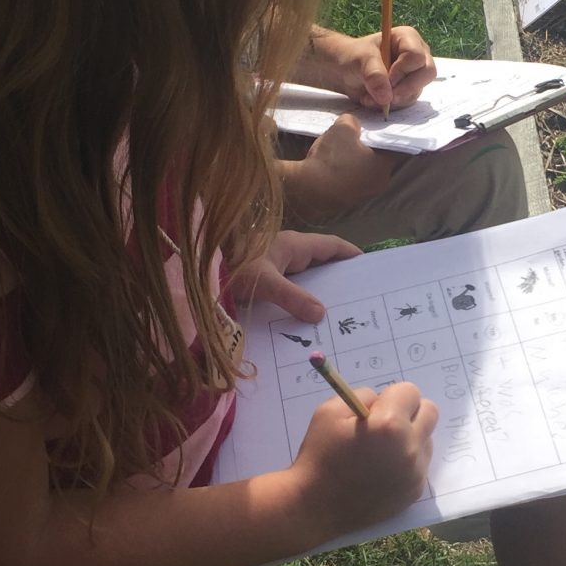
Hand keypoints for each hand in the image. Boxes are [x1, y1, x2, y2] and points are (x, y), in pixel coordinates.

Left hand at [230, 230, 359, 323]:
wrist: (195, 266)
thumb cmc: (231, 266)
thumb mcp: (264, 282)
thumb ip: (292, 297)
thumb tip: (322, 314)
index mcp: (293, 245)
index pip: (332, 245)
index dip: (351, 254)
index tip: (371, 268)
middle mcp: (286, 252)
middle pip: (321, 263)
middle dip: (339, 279)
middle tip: (359, 300)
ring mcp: (273, 264)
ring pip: (304, 278)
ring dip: (318, 292)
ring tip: (336, 316)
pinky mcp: (261, 278)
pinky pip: (289, 288)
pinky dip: (300, 300)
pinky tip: (303, 320)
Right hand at [281, 116, 397, 224]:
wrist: (306, 191)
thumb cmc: (331, 158)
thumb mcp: (342, 129)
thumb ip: (352, 122)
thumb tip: (353, 124)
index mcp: (384, 166)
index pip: (393, 147)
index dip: (384, 135)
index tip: (376, 127)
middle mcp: (379, 184)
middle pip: (378, 160)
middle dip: (368, 148)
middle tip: (356, 136)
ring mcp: (363, 196)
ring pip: (363, 172)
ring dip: (355, 162)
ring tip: (340, 150)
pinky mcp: (347, 202)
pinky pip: (350, 182)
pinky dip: (344, 173)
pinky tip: (330, 166)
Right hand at [292, 380, 438, 536]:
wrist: (316, 507)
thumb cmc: (319, 456)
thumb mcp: (330, 411)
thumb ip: (363, 396)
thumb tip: (382, 400)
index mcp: (390, 425)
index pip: (410, 391)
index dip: (391, 396)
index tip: (375, 409)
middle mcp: (410, 448)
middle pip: (430, 412)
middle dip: (409, 411)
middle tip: (384, 423)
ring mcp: (415, 472)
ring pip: (426, 439)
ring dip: (410, 437)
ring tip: (380, 451)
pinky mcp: (415, 491)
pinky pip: (421, 463)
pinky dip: (407, 461)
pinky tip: (382, 469)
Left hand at [305, 24, 435, 111]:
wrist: (345, 72)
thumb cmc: (354, 57)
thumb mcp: (361, 59)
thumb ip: (374, 73)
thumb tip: (387, 97)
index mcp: (408, 38)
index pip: (416, 57)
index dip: (402, 71)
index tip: (386, 79)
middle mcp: (417, 55)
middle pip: (427, 73)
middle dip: (405, 88)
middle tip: (385, 96)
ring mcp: (415, 74)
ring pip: (418, 90)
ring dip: (393, 99)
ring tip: (370, 97)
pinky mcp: (410, 90)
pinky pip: (408, 101)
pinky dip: (391, 105)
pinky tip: (374, 101)